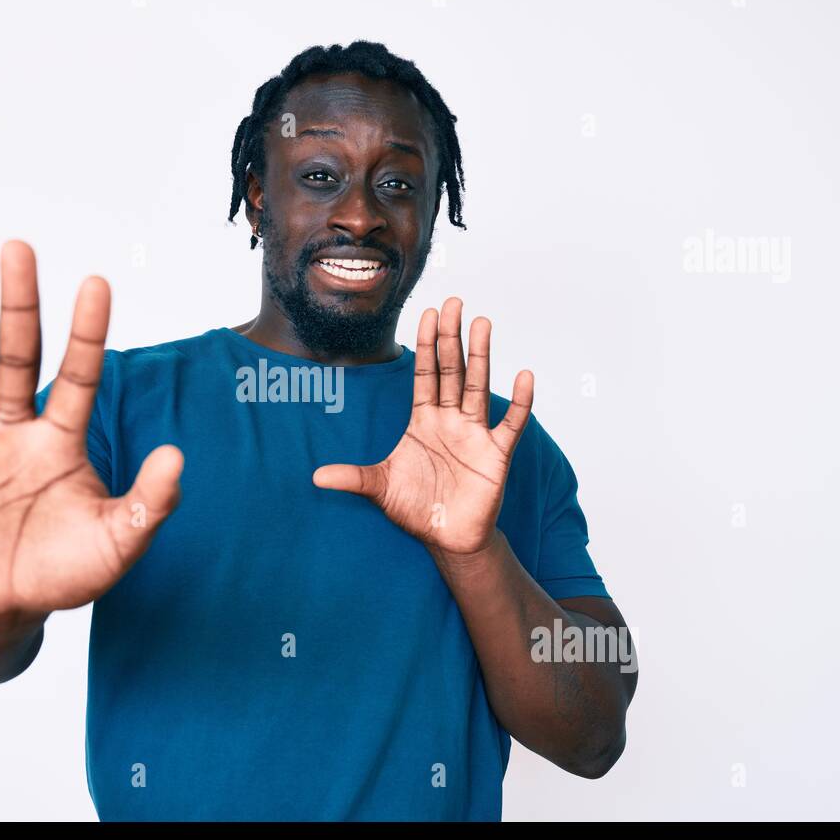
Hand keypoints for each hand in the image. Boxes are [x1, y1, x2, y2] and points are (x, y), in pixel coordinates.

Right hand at [0, 240, 182, 618]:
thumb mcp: (118, 542)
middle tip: (18, 248)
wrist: (5, 608)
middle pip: (16, 359)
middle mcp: (12, 433)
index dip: (88, 332)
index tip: (97, 282)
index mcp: (60, 441)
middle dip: (18, 306)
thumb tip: (177, 456)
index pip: (78, 376)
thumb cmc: (66, 570)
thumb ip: (148, 503)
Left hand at [313, 297, 532, 555]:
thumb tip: (315, 477)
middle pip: (451, 370)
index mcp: (423, 420)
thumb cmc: (415, 508)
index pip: (424, 374)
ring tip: (483, 323)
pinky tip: (524, 377)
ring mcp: (474, 434)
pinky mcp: (496, 454)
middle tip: (454, 302)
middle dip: (451, 337)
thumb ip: (352, 478)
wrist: (446, 538)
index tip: (427, 313)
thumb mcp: (379, 489)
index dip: (426, 345)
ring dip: (481, 355)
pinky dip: (519, 402)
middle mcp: (450, 420)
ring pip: (478, 386)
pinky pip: (510, 424)